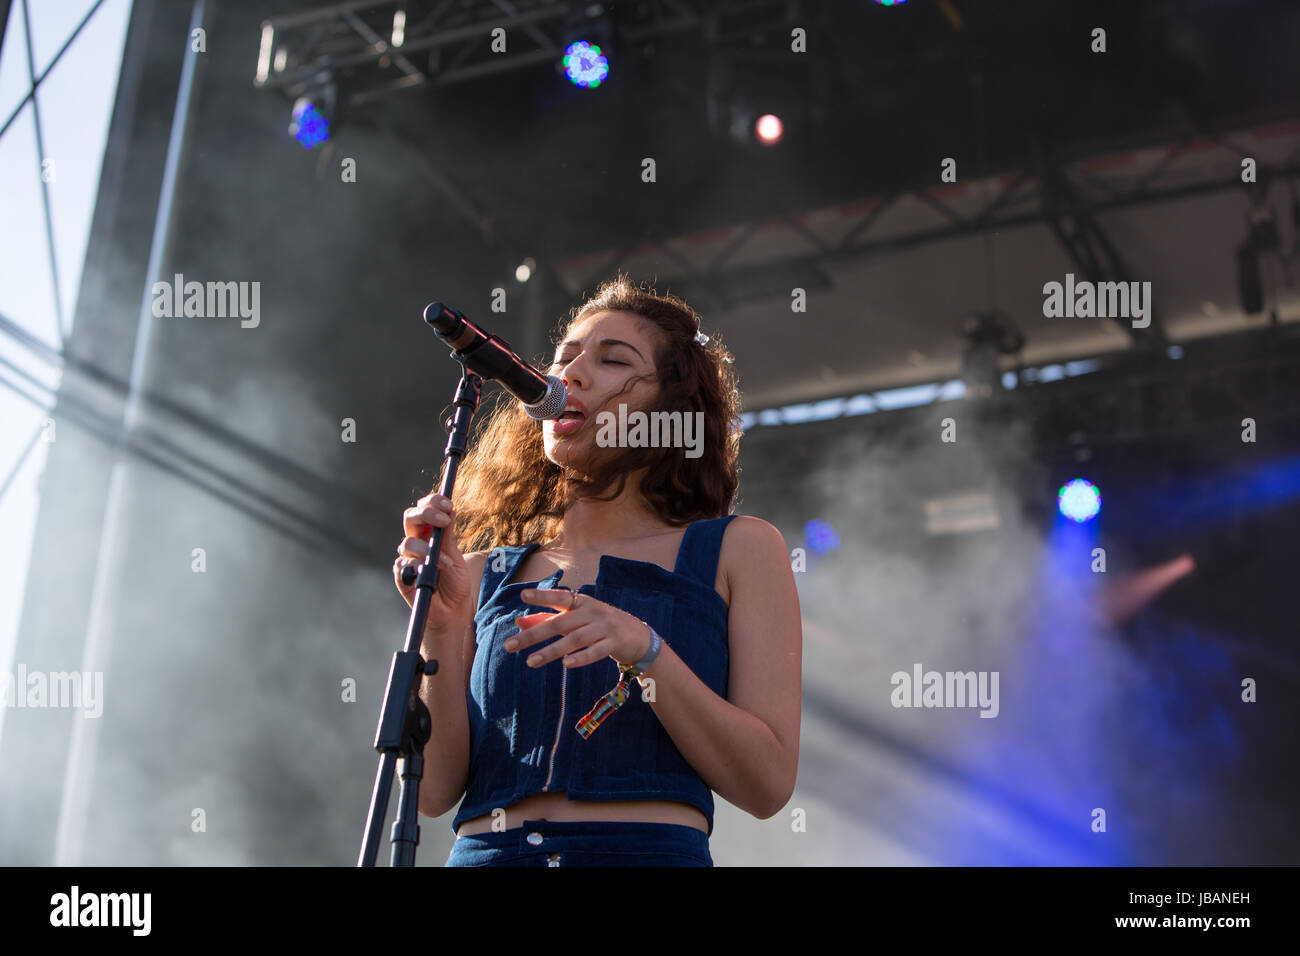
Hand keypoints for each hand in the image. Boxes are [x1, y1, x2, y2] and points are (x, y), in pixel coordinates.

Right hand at [394, 492, 471, 632]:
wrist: (453, 609)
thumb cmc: (456, 581)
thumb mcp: (456, 556)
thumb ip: (449, 536)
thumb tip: (450, 510)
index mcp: (429, 533)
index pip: (425, 509)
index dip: (433, 502)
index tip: (448, 504)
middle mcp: (416, 542)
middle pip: (410, 517)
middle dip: (426, 513)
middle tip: (444, 521)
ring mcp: (407, 558)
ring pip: (408, 542)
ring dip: (428, 549)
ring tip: (446, 563)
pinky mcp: (401, 575)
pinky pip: (403, 564)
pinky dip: (418, 566)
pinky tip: (430, 572)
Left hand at [507, 588, 652, 670]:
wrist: (639, 637)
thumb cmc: (600, 626)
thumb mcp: (576, 619)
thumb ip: (548, 619)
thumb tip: (519, 621)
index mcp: (582, 603)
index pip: (559, 597)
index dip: (542, 596)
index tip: (522, 595)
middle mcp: (592, 612)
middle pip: (559, 623)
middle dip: (533, 635)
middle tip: (510, 645)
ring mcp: (605, 627)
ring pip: (574, 640)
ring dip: (551, 651)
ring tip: (530, 661)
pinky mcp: (615, 643)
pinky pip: (596, 652)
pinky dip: (582, 658)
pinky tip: (566, 664)